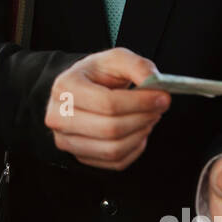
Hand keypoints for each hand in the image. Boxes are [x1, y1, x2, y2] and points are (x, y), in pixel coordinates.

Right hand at [43, 48, 170, 170]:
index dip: (140, 102)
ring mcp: (66, 140)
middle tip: (159, 108)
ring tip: (149, 118)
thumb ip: (138, 66)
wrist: (81, 91)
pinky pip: (115, 162)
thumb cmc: (98, 75)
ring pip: (113, 149)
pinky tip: (138, 132)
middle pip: (110, 129)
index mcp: (65, 88)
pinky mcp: (80, 157)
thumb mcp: (117, 59)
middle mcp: (58, 117)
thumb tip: (155, 84)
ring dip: (140, 134)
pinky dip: (134, 149)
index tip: (163, 97)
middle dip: (143, 119)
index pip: (106, 103)